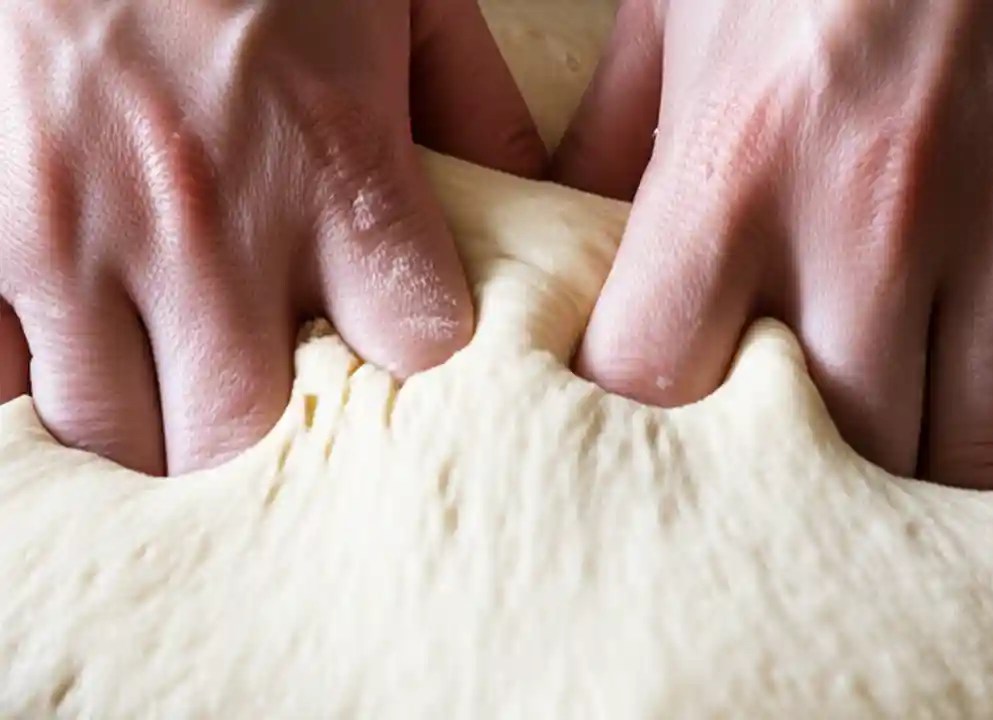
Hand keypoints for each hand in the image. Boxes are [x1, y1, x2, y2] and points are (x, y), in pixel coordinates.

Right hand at [0, 0, 544, 475]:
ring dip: (169, 431)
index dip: (422, 366)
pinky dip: (58, 390)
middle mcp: (208, 221)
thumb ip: (476, 108)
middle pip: (257, 435)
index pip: (419, 353)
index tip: (407, 348)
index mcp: (332, 161)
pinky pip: (12, 386)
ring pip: (130, 436)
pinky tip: (98, 352)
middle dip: (283, 440)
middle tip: (294, 403)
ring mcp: (79, 235)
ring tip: (195, 388)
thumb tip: (533, 203)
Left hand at [553, 0, 992, 488]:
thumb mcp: (679, 9)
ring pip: (969, 457)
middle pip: (830, 449)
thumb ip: (612, 137)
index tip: (648, 420)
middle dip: (800, 482)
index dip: (641, 417)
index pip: (659, 371)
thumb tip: (549, 224)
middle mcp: (874, 212)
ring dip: (922, 490)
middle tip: (788, 469)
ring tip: (892, 468)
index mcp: (741, 161)